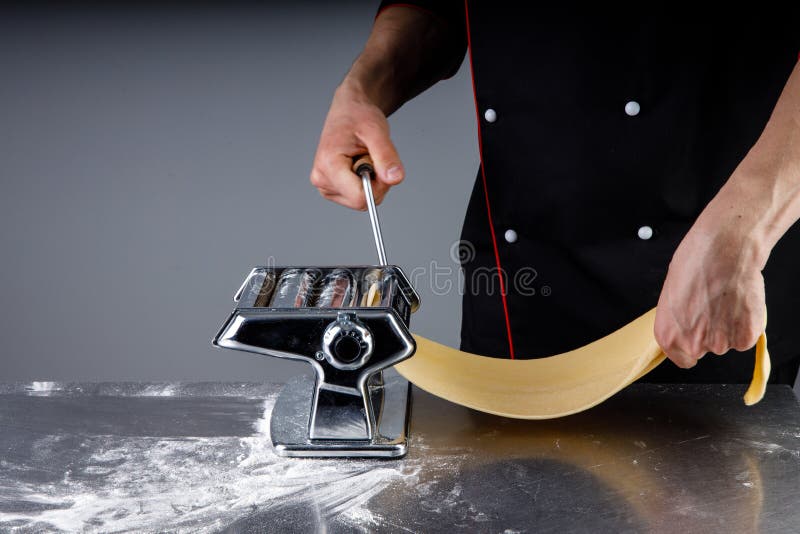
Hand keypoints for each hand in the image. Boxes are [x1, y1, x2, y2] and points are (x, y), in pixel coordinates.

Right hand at [310, 81, 404, 209]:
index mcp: (328, 165)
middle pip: (361, 202)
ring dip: (371, 182)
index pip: (359, 198)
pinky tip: (360, 164)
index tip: (380, 164)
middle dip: (375, 183)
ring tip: (364, 158)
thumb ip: (386, 156)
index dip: (378, 185)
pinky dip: (366, 183)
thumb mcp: (376, 131)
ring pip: (361, 201)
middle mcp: (322, 179)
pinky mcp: (332, 188)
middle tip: (372, 157)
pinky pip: (358, 197)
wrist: (349, 110)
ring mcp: (325, 186)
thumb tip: (395, 178)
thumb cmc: (358, 116)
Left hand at [654, 215, 766, 368]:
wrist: (724, 251)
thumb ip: (678, 320)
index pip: (682, 359)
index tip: (696, 335)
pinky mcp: (745, 337)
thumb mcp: (671, 295)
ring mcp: (721, 343)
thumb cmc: (695, 265)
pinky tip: (738, 303)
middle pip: (706, 349)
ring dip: (729, 327)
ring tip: (725, 300)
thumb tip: (684, 326)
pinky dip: (745, 325)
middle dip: (710, 332)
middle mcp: (692, 344)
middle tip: (713, 307)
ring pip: (727, 342)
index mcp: (668, 336)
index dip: (690, 346)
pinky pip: (745, 337)